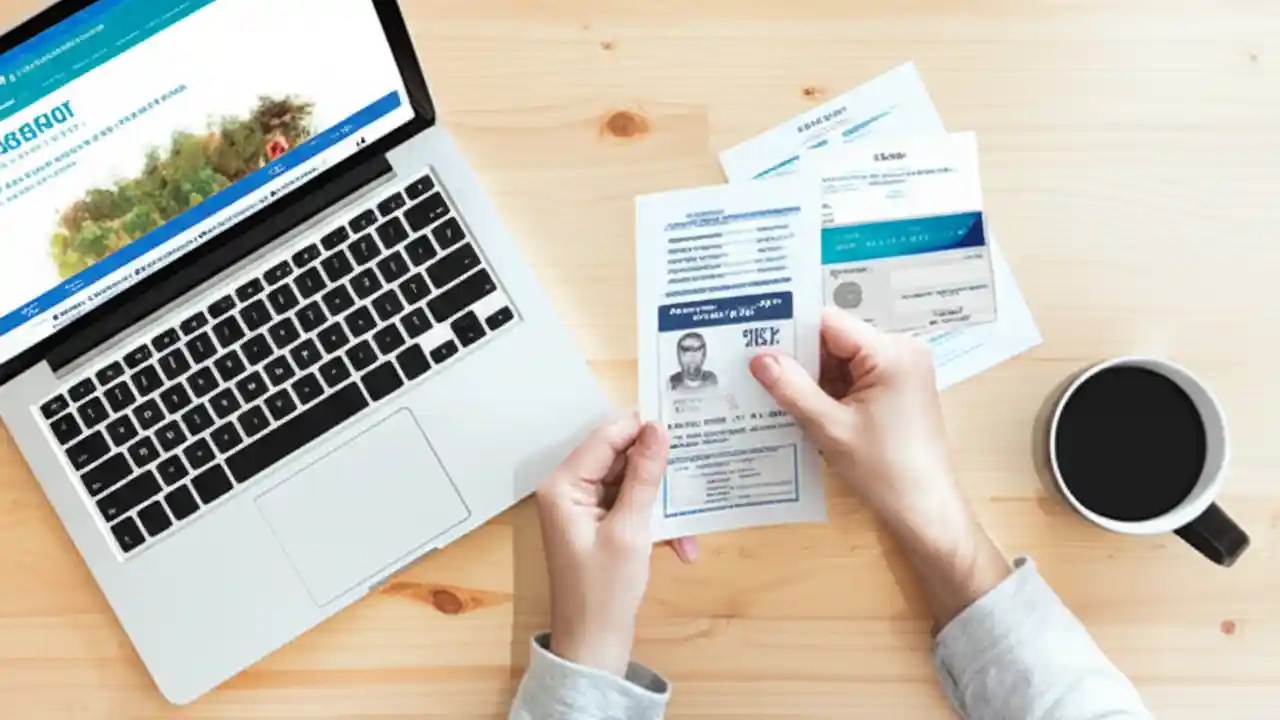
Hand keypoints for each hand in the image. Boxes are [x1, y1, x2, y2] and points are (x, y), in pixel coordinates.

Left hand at [534, 414, 694, 675]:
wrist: (593, 646)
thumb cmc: (604, 592)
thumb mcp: (630, 530)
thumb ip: (644, 476)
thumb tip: (657, 428)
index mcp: (563, 486)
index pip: (604, 438)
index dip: (640, 427)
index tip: (679, 417)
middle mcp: (568, 490)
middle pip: (618, 458)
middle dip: (656, 468)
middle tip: (695, 460)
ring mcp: (583, 508)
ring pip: (630, 483)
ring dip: (661, 501)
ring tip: (692, 515)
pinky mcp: (599, 525)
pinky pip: (630, 506)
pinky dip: (656, 521)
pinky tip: (683, 546)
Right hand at [749, 308, 961, 535]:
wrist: (926, 508)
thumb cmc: (883, 469)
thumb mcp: (830, 427)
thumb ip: (792, 388)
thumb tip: (758, 357)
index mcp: (890, 352)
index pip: (829, 323)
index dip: (791, 330)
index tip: (754, 340)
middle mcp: (901, 350)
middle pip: (835, 339)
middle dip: (800, 358)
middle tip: (757, 370)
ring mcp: (903, 369)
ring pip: (843, 360)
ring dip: (814, 378)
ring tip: (776, 393)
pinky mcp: (899, 388)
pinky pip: (856, 376)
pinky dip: (831, 390)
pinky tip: (806, 408)